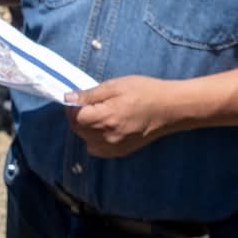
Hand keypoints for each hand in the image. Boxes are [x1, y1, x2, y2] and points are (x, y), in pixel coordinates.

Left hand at [65, 75, 182, 157]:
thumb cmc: (144, 91)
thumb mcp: (115, 86)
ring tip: (98, 114)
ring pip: (86, 140)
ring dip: (86, 128)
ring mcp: (115, 147)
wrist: (170, 108)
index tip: (79, 98)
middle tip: (89, 103)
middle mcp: (108, 137)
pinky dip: (94, 139)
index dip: (73, 107)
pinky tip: (104, 127)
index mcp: (106, 118)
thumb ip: (90, 94)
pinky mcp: (121, 152)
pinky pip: (97, 149)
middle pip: (79, 130)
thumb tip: (67, 98)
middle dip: (78, 117)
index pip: (75, 118)